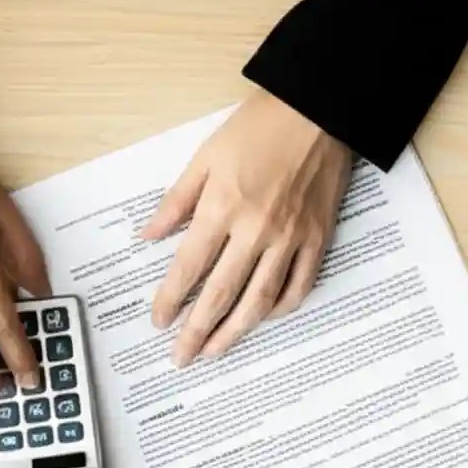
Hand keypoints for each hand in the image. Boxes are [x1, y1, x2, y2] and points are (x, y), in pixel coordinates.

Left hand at [142, 89, 351, 365]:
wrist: (318, 109)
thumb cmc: (258, 127)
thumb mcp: (205, 157)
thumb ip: (176, 202)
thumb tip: (149, 236)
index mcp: (222, 207)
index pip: (189, 267)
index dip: (171, 300)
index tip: (159, 322)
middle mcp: (256, 230)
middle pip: (222, 294)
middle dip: (198, 331)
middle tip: (181, 358)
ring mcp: (291, 238)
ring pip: (260, 300)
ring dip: (235, 331)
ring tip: (216, 352)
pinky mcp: (318, 239)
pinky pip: (298, 286)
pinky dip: (279, 308)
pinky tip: (262, 318)